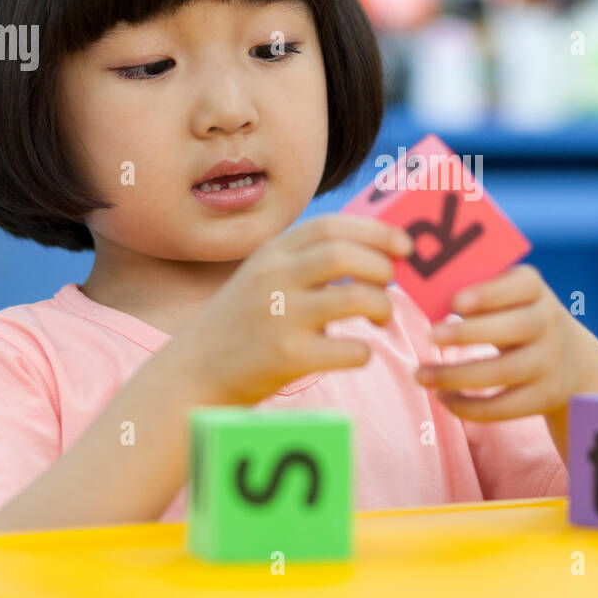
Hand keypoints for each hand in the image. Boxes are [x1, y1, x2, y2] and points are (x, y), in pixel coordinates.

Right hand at [171, 214, 412, 405]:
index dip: (375, 232)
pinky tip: (357, 353)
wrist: (193, 371)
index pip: (331, 226)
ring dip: (381, 307)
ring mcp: (280, 316)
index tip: (404, 247)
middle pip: (344, 255)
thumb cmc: (245, 323)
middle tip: (389, 286)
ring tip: (380, 318)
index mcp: (272, 253)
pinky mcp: (287, 356)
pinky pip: (349, 349)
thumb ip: (307, 260)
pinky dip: (364, 351)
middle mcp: (274, 278)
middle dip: (380, 267)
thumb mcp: (266, 276)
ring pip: (354, 298)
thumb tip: (377, 253)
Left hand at [415, 264, 597, 422]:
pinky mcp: (544, 396)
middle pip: (517, 327)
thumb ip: (478, 296)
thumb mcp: (510, 299)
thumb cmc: (519, 319)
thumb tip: (428, 298)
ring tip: (421, 375)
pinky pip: (505, 407)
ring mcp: (550, 362)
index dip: (490, 293)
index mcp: (536, 291)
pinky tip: (442, 398)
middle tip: (431, 335)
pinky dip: (469, 407)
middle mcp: (550, 323)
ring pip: (506, 371)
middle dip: (471, 333)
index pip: (523, 284)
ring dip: (458, 375)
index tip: (456, 301)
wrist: (574, 362)